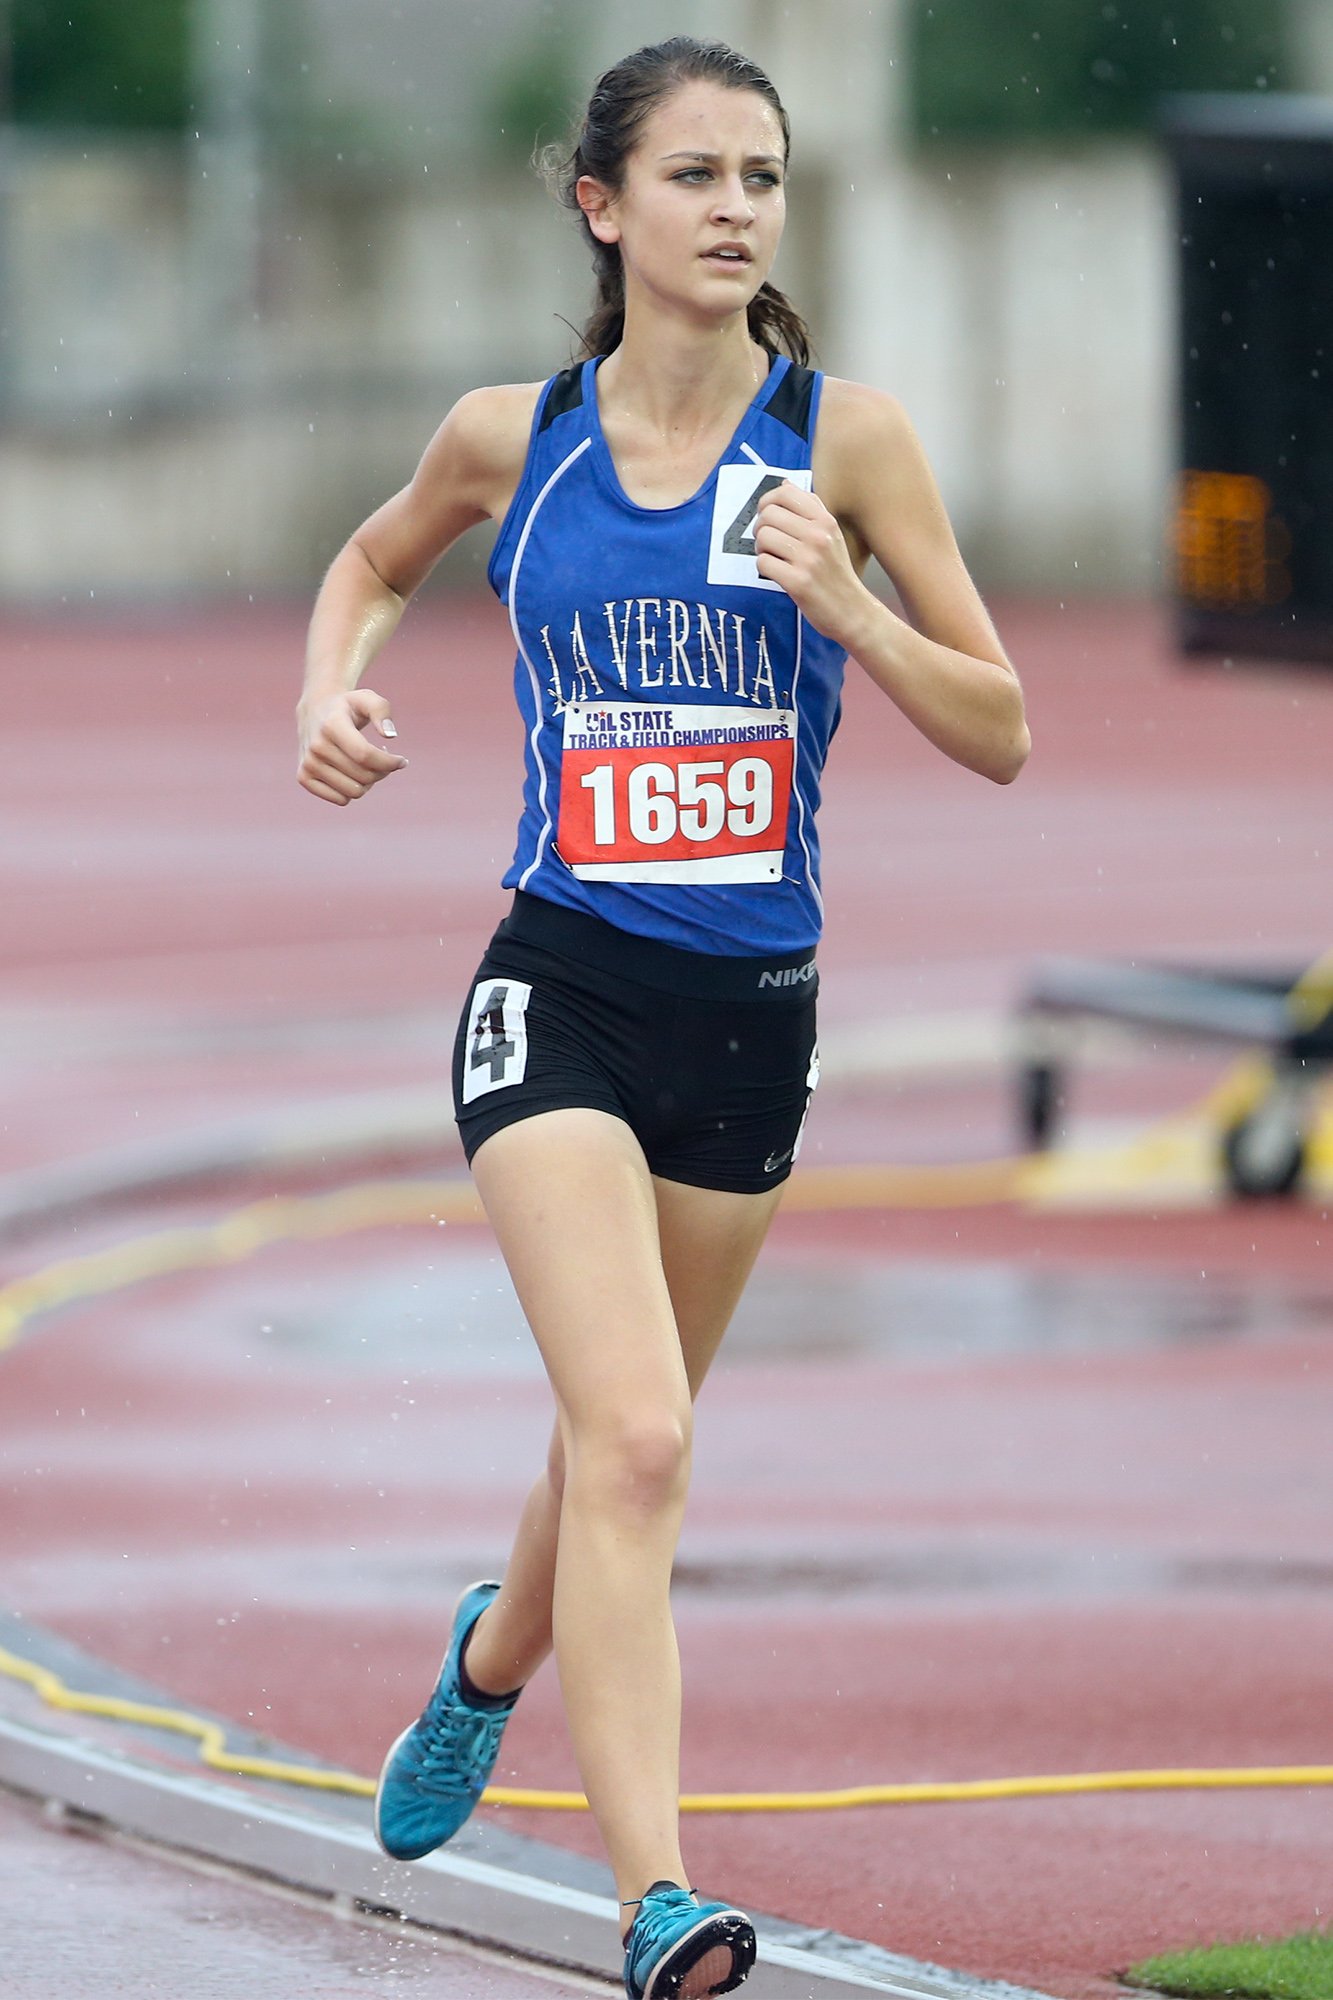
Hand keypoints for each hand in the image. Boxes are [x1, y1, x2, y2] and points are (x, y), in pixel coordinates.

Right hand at [297, 687, 406, 805]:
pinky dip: (352, 791)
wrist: (314, 711)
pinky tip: (353, 774)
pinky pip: (341, 800)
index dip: (389, 762)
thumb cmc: (347, 707)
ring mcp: (308, 764)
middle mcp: (316, 747)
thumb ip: (382, 710)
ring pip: (355, 792)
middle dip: (382, 771)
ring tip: (368, 766)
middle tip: (384, 761)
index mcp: (332, 726)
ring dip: (369, 783)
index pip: (365, 755)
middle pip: (364, 776)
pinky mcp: (304, 777)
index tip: (402, 761)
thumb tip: (390, 735)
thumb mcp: (366, 698)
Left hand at [753, 483, 870, 648]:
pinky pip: (763, 563)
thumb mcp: (832, 535)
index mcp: (825, 521)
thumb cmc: (836, 573)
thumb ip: (810, 509)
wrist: (852, 611)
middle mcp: (818, 536)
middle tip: (768, 542)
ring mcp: (808, 559)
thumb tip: (784, 484)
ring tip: (774, 558)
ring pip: (763, 537)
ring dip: (761, 549)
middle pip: (768, 515)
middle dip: (761, 528)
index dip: (767, 502)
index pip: (785, 493)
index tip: (768, 515)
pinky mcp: (797, 582)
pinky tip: (777, 573)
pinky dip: (765, 569)